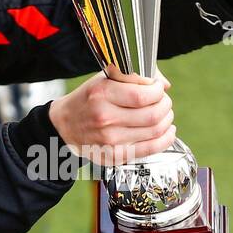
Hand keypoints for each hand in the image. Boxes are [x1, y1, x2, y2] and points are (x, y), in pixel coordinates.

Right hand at [48, 72, 175, 166]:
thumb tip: (165, 84)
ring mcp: (110, 141)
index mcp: (102, 94)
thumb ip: (135, 76)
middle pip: (152, 114)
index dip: (158, 90)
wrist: (65, 126)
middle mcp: (105, 118)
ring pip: (155, 131)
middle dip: (165, 104)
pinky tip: (167, 131)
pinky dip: (165, 139)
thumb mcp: (105, 79)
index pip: (143, 95)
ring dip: (167, 120)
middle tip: (163, 100)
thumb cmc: (89, 99)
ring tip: (164, 114)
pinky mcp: (115, 156)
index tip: (158, 87)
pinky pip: (151, 149)